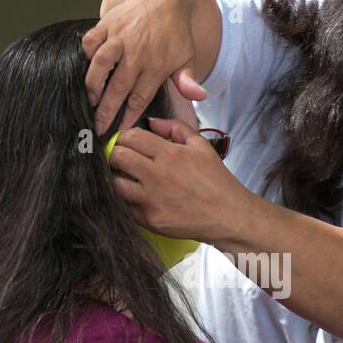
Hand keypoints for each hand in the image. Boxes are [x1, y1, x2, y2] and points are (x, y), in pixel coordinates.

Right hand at [84, 0, 206, 133]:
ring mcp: (121, 36)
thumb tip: (199, 97)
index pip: (140, 97)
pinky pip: (91, 40)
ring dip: (93, 84)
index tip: (120, 130)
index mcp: (157, 64)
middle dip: (106, 109)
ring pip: (101, 63)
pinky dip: (86, 54)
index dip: (128, 115)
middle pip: (119, 86)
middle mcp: (137, 51)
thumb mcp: (187, 56)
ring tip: (89, 100)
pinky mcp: (108, 23)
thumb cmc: (174, 32)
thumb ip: (187, 79)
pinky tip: (87, 68)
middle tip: (98, 127)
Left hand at [109, 117, 257, 244]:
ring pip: (115, 183)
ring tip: (127, 178)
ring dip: (117, 178)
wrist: (228, 216)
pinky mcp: (150, 220)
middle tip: (120, 158)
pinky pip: (125, 206)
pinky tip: (136, 197)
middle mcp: (158, 175)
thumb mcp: (201, 146)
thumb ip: (175, 128)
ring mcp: (152, 200)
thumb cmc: (216, 181)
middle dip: (115, 154)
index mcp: (170, 154)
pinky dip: (126, 200)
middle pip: (117, 157)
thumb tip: (151, 122)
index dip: (124, 137)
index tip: (125, 142)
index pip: (130, 137)